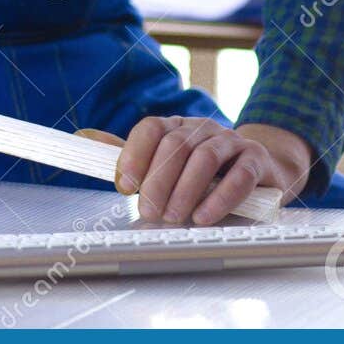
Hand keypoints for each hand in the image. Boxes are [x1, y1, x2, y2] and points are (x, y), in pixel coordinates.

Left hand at [100, 117, 310, 224]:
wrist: (259, 174)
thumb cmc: (205, 176)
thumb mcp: (166, 165)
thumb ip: (130, 155)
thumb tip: (84, 136)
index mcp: (177, 126)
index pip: (151, 129)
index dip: (134, 156)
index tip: (124, 187)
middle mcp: (202, 128)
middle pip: (175, 145)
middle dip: (158, 181)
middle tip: (148, 212)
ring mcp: (232, 141)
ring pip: (205, 157)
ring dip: (186, 190)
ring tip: (174, 216)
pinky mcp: (256, 160)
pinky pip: (239, 175)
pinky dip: (220, 197)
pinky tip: (204, 216)